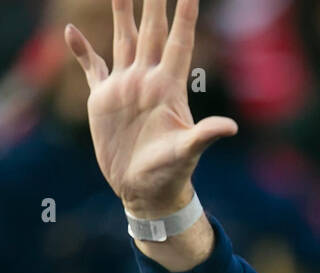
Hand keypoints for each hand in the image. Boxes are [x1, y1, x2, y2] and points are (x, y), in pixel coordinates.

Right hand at [64, 0, 235, 218]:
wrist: (145, 190)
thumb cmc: (171, 173)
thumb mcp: (188, 153)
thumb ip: (205, 136)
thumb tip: (231, 127)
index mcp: (169, 88)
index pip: (179, 42)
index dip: (185, 15)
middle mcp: (147, 80)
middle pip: (151, 31)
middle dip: (153, 3)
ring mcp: (125, 87)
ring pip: (123, 39)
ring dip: (122, 13)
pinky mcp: (103, 99)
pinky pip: (91, 67)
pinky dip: (81, 50)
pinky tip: (72, 31)